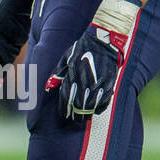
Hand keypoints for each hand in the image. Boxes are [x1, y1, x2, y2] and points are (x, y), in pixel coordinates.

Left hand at [44, 0, 137, 120]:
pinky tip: (97, 110)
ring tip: (84, 117)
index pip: (67, 96)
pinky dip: (101, 107)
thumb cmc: (81, 49)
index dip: (65, 108)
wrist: (102, 40)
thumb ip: (57, 73)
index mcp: (73, 73)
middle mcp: (85, 78)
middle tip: (74, 119)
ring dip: (87, 113)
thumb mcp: (66, 58)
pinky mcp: (110, 81)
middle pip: (80, 103)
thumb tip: (49, 86)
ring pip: (93, 103)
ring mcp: (99, 80)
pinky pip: (106, 99)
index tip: (65, 115)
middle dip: (76, 113)